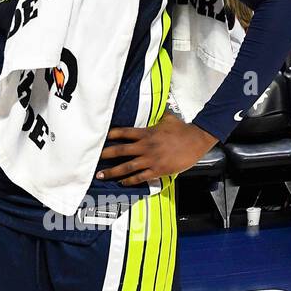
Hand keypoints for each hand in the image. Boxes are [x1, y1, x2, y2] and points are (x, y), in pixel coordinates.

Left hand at [96, 113, 216, 185]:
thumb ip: (158, 116)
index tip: (100, 138)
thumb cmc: (182, 129)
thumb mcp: (168, 118)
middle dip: (106, 155)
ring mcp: (151, 159)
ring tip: (101, 175)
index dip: (110, 135)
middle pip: (120, 151)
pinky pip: (141, 177)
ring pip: (127, 167)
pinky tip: (122, 183)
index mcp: (146, 133)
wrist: (197, 141)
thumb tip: (157, 108)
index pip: (123, 133)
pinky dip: (130, 181)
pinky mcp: (158, 170)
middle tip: (94, 159)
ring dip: (113, 172)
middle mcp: (146, 146)